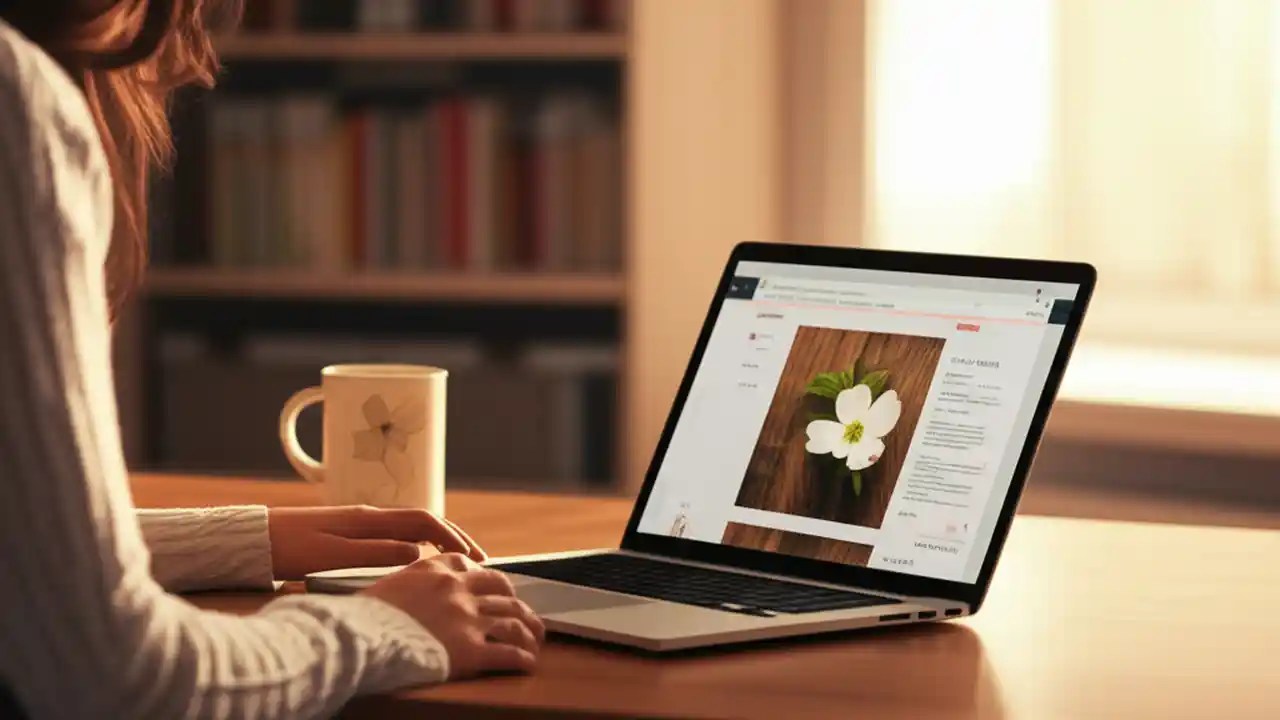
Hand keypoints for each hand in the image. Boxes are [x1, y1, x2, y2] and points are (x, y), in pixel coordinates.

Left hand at [267, 506, 486, 579]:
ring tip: (457, 562)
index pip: (424, 522)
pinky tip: (419, 562)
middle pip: (423, 522)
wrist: (251, 539)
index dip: (453, 538)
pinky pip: (395, 536)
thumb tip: (419, 554)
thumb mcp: (332, 556)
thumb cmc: (288, 548)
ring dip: (438, 543)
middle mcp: (369, 516)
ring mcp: (359, 523)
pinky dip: (418, 546)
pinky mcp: (348, 533)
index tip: (474, 558)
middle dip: (455, 538)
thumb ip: (376, 553)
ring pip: (411, 529)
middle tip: (480, 559)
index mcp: (369, 519)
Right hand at [362, 553, 544, 677]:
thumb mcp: (385, 588)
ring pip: (514, 621)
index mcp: (436, 572)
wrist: (358, 639)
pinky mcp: (471, 652)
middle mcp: (457, 591)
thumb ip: (407, 586)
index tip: (495, 588)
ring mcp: (468, 620)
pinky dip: (523, 659)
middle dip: (517, 604)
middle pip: (502, 592)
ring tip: (535, 641)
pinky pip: (508, 654)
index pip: (473, 566)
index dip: (489, 578)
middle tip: (523, 615)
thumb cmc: (361, 618)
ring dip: (529, 632)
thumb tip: (406, 595)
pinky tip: (528, 664)